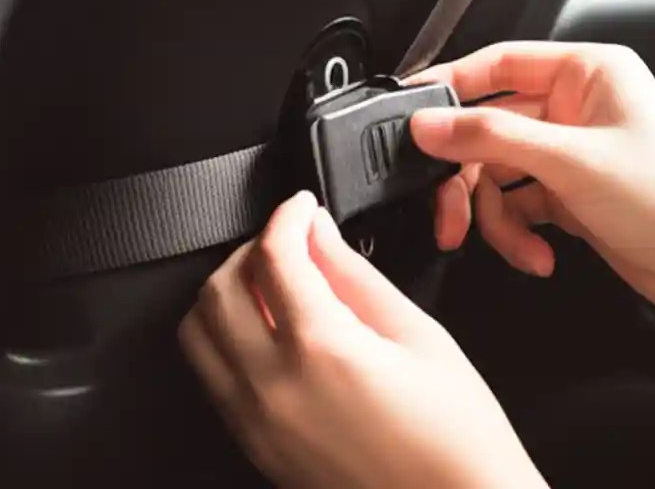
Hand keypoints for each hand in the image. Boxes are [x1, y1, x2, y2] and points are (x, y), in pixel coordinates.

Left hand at [178, 192, 545, 488]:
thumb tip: (320, 232)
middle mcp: (273, 386)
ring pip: (198, 333)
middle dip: (251, 249)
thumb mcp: (419, 335)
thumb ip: (355, 275)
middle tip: (289, 242)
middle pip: (219, 288)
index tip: (302, 207)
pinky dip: (225, 340)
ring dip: (226, 295)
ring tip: (272, 286)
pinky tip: (269, 335)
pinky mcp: (252, 447)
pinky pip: (210, 377)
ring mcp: (255, 422)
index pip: (273, 254)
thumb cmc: (455, 438)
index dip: (287, 215)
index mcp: (321, 349)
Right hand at [409, 41, 654, 316]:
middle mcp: (578, 107)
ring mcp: (573, 153)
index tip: (412, 118)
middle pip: (488, 129)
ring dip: (496, 217)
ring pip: (498, 175)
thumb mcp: (570, 162)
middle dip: (468, 177)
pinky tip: (537, 255)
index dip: (450, 89)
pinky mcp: (572, 195)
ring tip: (512, 244)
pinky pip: (519, 206)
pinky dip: (518, 234)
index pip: (497, 64)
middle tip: (448, 210)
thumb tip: (430, 123)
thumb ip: (490, 138)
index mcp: (587, 72)